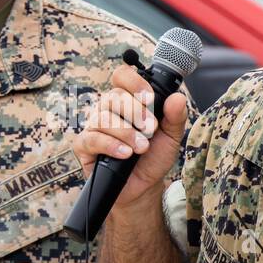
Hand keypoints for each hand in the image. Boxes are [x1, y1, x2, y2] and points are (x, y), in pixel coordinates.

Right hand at [73, 63, 188, 211]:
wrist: (143, 186)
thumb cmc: (153, 157)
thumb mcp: (171, 137)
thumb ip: (175, 117)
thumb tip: (177, 97)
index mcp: (127, 100)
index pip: (122, 76)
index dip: (134, 83)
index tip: (150, 99)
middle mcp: (108, 109)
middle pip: (113, 96)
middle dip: (135, 112)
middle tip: (151, 129)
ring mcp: (94, 126)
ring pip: (103, 117)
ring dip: (126, 132)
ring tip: (141, 147)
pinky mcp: (84, 146)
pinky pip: (92, 139)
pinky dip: (111, 145)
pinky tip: (125, 154)